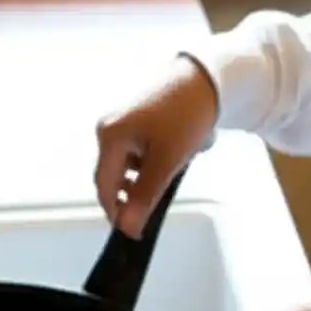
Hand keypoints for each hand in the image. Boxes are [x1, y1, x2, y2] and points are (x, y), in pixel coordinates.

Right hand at [95, 56, 217, 237]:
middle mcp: (108, 128)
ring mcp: (121, 121)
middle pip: (113, 175)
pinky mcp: (136, 118)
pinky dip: (152, 160)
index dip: (116, 212)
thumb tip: (126, 228)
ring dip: (146, 176)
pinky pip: (137, 150)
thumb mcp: (167, 162)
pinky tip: (175, 155)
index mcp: (110, 137)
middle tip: (157, 205)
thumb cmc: (186, 116)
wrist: (207, 78)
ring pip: (128, 164)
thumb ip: (144, 196)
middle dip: (133, 193)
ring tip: (174, 171)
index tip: (133, 232)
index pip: (103, 186)